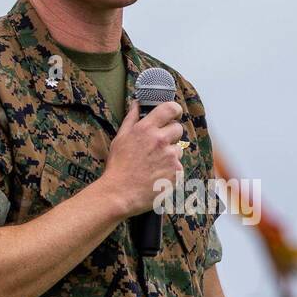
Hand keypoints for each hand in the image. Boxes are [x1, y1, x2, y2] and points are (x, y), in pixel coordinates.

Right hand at [98, 101, 183, 218]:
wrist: (119, 193)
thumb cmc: (118, 166)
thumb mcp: (120, 138)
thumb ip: (131, 119)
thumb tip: (136, 103)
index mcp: (146, 128)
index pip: (171, 108)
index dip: (175, 110)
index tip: (174, 115)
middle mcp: (161, 140)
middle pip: (178, 129)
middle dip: (171, 135)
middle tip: (159, 146)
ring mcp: (170, 157)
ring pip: (178, 150)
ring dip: (170, 155)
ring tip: (154, 165)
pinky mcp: (176, 172)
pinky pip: (179, 167)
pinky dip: (171, 171)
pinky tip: (157, 176)